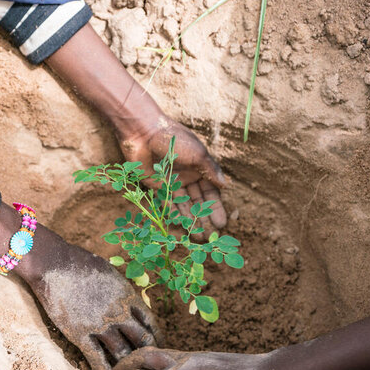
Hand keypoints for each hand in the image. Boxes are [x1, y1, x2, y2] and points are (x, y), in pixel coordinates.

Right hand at [0, 203, 158, 369]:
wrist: (54, 264)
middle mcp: (118, 313)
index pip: (149, 322)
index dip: (156, 336)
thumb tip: (127, 297)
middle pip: (141, 340)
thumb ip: (120, 288)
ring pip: (122, 353)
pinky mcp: (81, 334)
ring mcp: (100, 325)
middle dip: (147, 354)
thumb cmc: (80, 262)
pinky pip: (97, 358)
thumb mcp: (110, 272)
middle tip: (150, 367)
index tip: (158, 346)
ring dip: (127, 367)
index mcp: (127, 296)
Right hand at [105, 347, 271, 369]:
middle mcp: (175, 364)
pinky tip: (156, 368)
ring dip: (136, 358)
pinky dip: (153, 358)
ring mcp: (186, 356)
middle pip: (140, 358)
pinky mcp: (196, 355)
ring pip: (153, 352)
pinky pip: (166, 352)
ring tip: (128, 368)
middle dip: (122, 365)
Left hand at [118, 117, 227, 233]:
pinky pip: (166, 203)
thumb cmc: (175, 139)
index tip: (221, 223)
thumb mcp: (198, 153)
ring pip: (183, 205)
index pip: (210, 191)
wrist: (144, 133)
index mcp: (199, 167)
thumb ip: (210, 170)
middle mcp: (186, 176)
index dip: (215, 207)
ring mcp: (171, 182)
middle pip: (198, 201)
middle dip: (204, 218)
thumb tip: (224, 185)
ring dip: (190, 220)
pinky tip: (181, 227)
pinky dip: (174, 214)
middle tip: (210, 236)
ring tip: (197, 237)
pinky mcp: (156, 185)